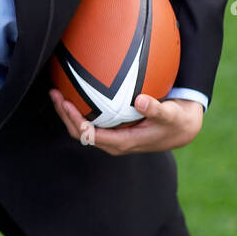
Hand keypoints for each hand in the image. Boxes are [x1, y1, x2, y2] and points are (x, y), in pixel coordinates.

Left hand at [48, 88, 202, 154]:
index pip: (90, 134)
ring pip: (82, 128)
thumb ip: (157, 109)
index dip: (75, 120)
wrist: (181, 130)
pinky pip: (90, 122)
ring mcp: (111, 138)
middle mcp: (112, 143)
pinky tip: (73, 92)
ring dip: (67, 113)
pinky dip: (79, 110)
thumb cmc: (176, 122)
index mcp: (122, 142)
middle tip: (55, 93)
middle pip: (80, 133)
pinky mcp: (112, 131)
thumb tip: (141, 100)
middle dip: (64, 115)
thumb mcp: (171, 115)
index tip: (65, 103)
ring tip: (57, 92)